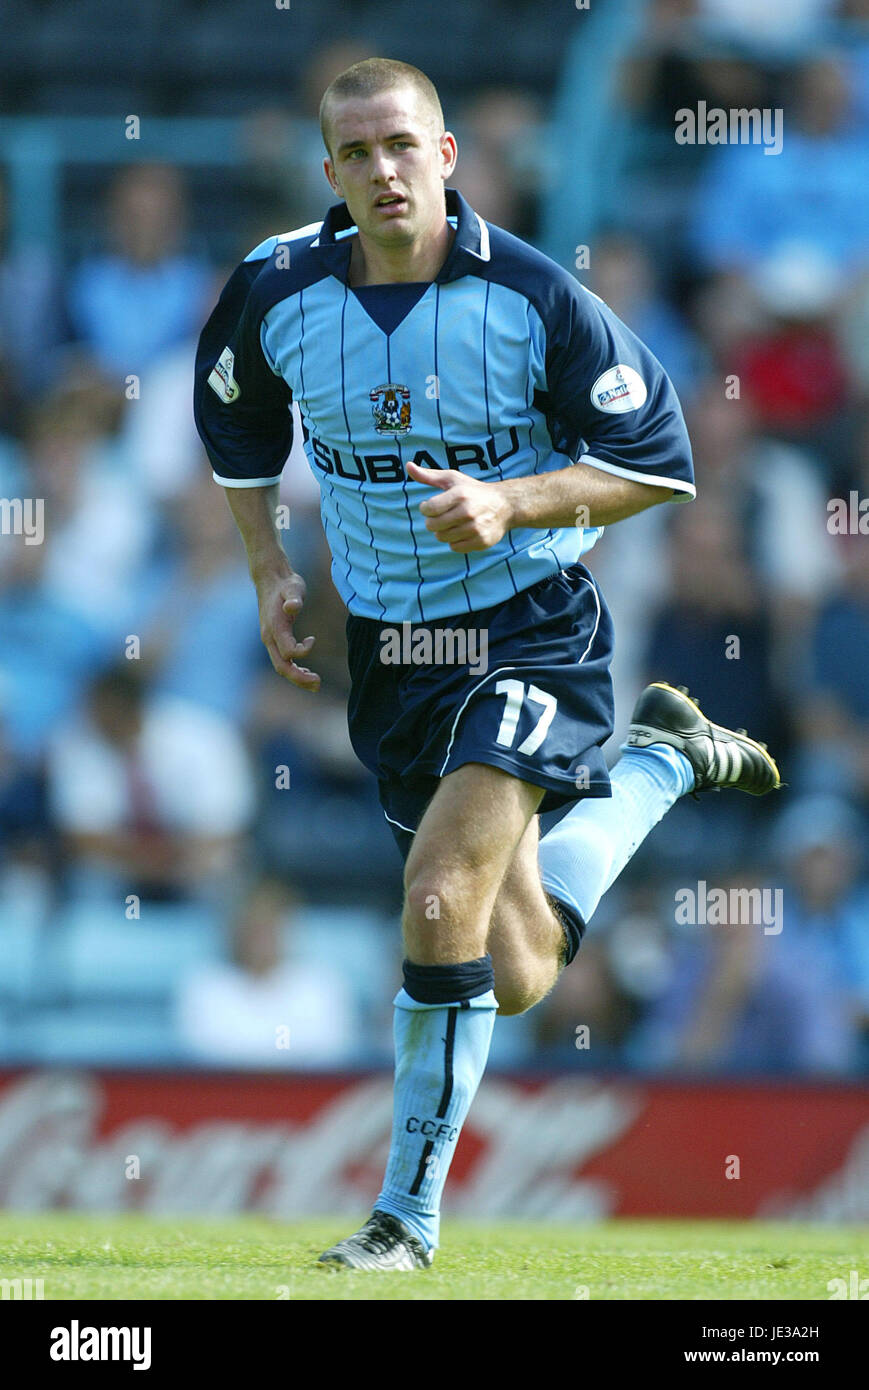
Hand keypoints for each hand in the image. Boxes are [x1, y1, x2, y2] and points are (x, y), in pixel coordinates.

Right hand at [255, 571, 319, 690]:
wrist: (271, 580)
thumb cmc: (285, 584)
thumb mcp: (292, 586)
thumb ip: (293, 598)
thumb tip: (292, 606)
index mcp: (274, 627)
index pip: (287, 651)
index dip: (302, 651)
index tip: (312, 639)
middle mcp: (269, 637)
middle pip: (282, 667)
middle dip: (299, 678)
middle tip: (318, 683)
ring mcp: (270, 640)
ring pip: (281, 667)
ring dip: (298, 678)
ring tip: (315, 684)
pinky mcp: (274, 640)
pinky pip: (283, 661)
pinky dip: (294, 670)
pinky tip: (307, 671)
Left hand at [405, 460, 512, 551]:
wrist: (505, 505)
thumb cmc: (473, 490)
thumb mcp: (452, 479)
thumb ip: (428, 475)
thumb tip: (407, 466)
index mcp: (459, 495)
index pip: (428, 509)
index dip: (426, 508)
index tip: (432, 506)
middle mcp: (468, 512)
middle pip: (432, 526)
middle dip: (434, 521)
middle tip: (444, 515)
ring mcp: (475, 528)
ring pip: (442, 538)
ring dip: (445, 531)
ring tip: (455, 522)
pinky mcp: (481, 541)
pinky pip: (455, 547)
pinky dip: (456, 541)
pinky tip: (464, 531)